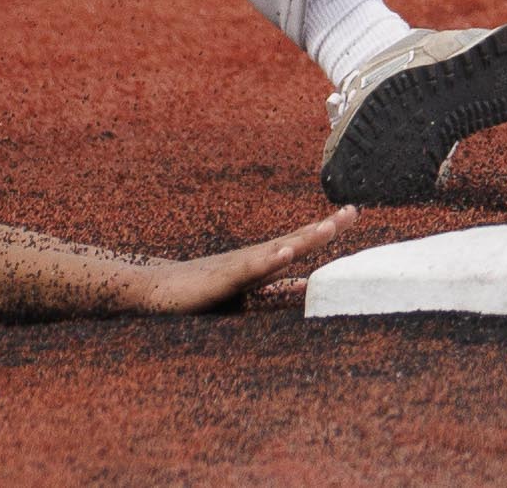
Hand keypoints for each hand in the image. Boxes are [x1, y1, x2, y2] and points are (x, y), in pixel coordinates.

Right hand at [131, 206, 359, 312]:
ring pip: (278, 250)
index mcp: (260, 262)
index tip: (350, 214)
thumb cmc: (196, 293)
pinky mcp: (223, 278)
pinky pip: (250, 269)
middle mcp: (253, 259)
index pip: (299, 243)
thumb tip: (306, 288)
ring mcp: (239, 267)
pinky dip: (269, 259)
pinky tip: (286, 253)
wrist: (152, 288)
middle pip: (296, 240)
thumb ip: (275, 292)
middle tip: (354, 211)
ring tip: (330, 228)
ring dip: (305, 239)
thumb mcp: (243, 295)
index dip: (324, 230)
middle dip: (326, 227)